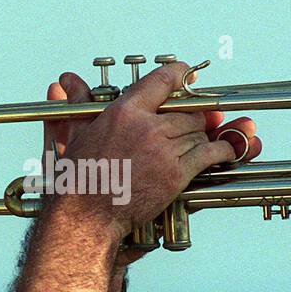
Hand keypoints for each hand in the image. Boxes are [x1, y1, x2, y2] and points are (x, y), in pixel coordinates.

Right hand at [41, 62, 262, 242]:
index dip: (181, 75)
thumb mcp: (74, 134)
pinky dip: (222, 151)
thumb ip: (77, 104)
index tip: (188, 75)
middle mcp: (148, 126)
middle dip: (195, 114)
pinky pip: (210, 155)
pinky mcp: (176, 174)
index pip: (163, 80)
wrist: (86, 216)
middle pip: (187, 110)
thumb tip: (64, 80)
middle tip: (200, 117)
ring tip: (206, 137)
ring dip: (205, 135)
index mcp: (124, 111)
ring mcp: (164, 150)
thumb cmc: (77, 178)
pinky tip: (226, 151)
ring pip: (200, 131)